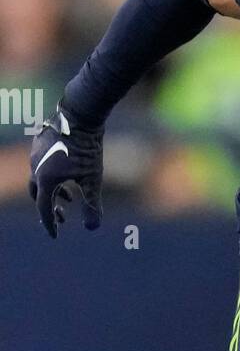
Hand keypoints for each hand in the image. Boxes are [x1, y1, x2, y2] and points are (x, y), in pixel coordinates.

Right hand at [29, 102, 103, 237]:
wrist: (80, 114)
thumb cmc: (88, 147)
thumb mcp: (93, 178)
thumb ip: (91, 203)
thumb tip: (92, 228)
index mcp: (45, 180)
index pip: (44, 209)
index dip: (49, 225)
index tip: (55, 236)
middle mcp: (35, 168)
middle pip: (39, 196)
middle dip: (50, 209)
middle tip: (63, 219)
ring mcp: (35, 155)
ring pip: (41, 180)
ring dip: (54, 193)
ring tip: (71, 199)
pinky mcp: (39, 144)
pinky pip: (42, 166)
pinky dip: (53, 178)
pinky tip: (69, 176)